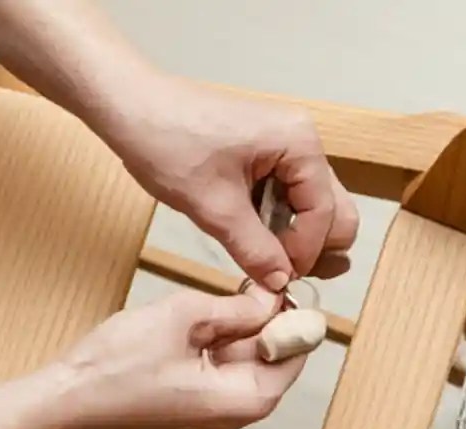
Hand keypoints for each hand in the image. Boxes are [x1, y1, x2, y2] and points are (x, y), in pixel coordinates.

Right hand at [48, 289, 305, 428]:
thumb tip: (272, 298)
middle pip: (270, 363)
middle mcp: (235, 419)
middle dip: (264, 323)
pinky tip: (199, 323)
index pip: (293, 356)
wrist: (67, 400)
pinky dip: (218, 348)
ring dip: (238, 333)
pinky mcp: (191, 412)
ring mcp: (212, 419)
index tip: (284, 286)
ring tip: (218, 302)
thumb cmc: (119, 363)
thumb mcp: (186, 317)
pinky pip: (220, 376)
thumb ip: (238, 308)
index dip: (293, 319)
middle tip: (248, 285)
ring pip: (243, 366)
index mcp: (244, 401)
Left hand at [100, 72, 359, 289]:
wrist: (130, 107)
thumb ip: (255, 249)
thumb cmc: (168, 143)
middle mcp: (304, 141)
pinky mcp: (268, 153)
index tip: (278, 280)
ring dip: (293, 236)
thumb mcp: (213, 207)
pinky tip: (249, 234)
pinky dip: (277, 221)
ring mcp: (287, 146)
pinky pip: (289, 195)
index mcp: (300, 145)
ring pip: (313, 206)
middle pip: (335, 209)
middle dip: (312, 247)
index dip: (305, 254)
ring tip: (260, 256)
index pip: (325, 214)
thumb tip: (282, 284)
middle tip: (279, 273)